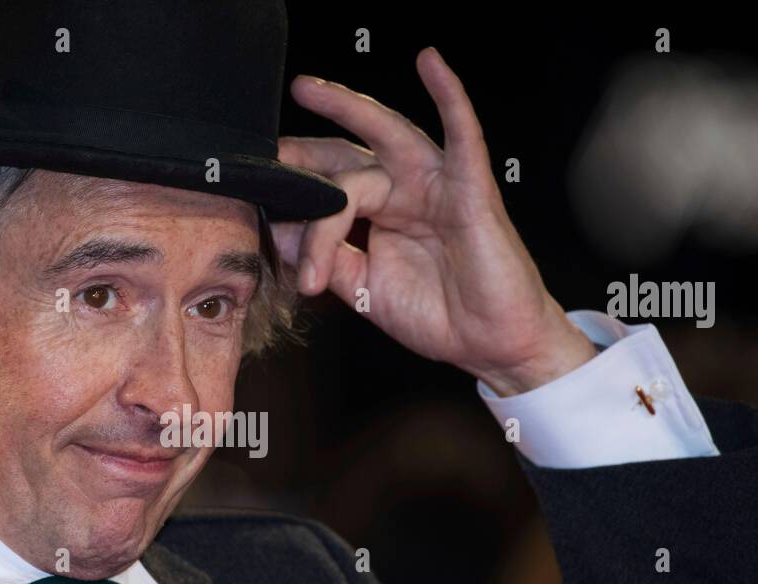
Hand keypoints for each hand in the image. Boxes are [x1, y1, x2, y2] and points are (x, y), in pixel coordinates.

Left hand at [271, 47, 595, 395]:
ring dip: (349, 108)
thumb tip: (278, 229)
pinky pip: (463, 137)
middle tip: (267, 147)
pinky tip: (430, 64)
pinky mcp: (472, 191)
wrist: (490, 345)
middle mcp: (405, 194)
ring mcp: (437, 188)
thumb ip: (326, 257)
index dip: (298, 211)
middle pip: (348, 157)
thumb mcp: (364, 289)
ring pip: (389, 136)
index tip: (267, 228)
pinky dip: (450, 96)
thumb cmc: (438, 315)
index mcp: (380, 217)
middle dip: (306, 150)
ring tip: (307, 90)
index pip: (329, 196)